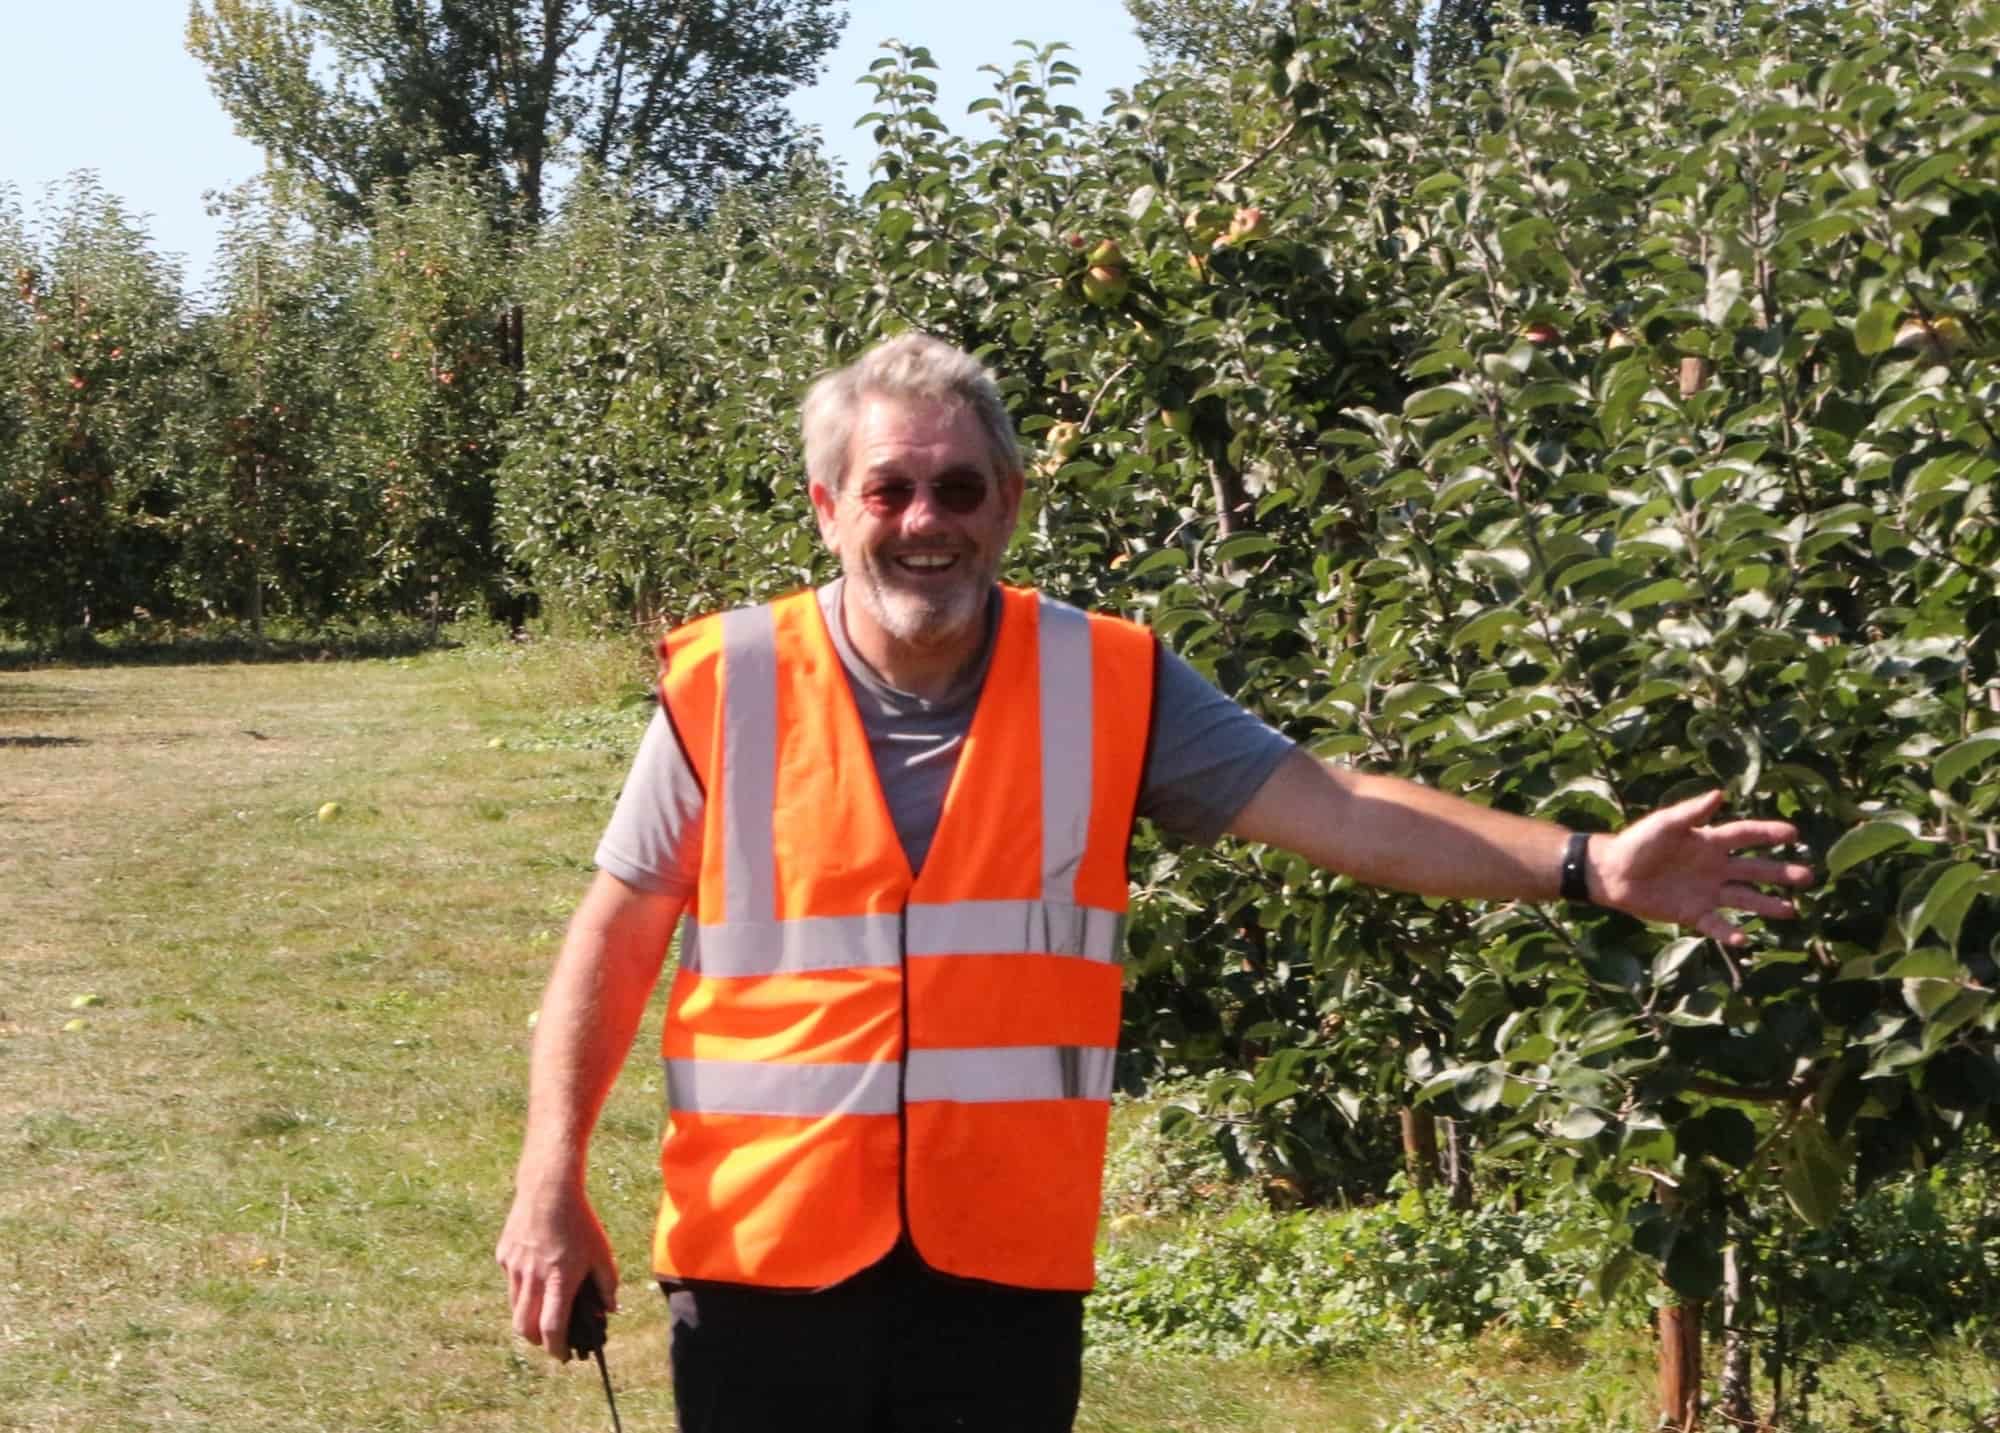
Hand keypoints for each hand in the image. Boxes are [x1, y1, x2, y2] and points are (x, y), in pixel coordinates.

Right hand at [495, 1179, 617, 1361]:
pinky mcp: (504, 1255)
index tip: (563, 1355)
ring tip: (543, 1311)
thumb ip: (607, 1285)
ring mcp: (515, 1267)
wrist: (548, 1189)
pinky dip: (522, 1288)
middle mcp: (533, 1277)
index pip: (552, 1328)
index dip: (556, 1348)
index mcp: (559, 1279)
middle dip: (537, 1340)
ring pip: (515, 1306)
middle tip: (550, 1339)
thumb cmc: (580, 1222)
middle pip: (525, 1326)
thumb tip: (610, 1310)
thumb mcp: (602, 1253)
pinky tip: (536, 1274)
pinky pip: (511, 1282)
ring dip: (528, 1316)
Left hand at [1592, 790, 1814, 946]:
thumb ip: (1692, 812)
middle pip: (1755, 870)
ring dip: (1767, 904)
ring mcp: (1706, 891)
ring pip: (1744, 898)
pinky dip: (1730, 932)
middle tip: (1809, 877)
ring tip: (1792, 911)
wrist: (1610, 872)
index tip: (1794, 833)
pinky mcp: (1692, 912)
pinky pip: (1716, 924)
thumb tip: (1719, 794)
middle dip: (1781, 873)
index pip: (1746, 836)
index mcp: (1709, 841)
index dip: (1768, 834)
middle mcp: (1714, 866)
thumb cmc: (1637, 843)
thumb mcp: (1664, 824)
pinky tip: (1745, 938)